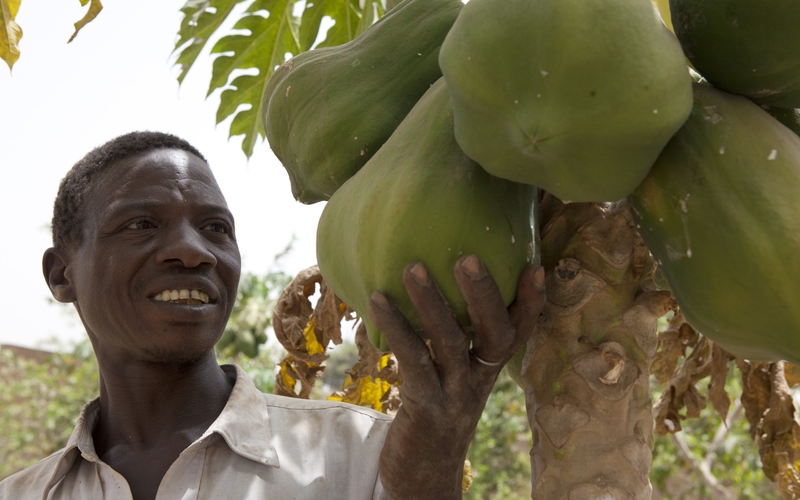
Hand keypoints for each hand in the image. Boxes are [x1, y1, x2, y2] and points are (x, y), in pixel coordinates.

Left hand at [369, 255, 545, 499]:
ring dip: (432, 303)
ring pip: (451, 343)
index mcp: (488, 371)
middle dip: (485, 294)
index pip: (520, 334)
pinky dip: (397, 328)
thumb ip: (448, 342)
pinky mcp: (425, 407)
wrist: (422, 479)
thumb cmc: (432, 415)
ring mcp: (454, 395)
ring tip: (413, 267)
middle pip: (495, 334)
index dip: (531, 303)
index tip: (535, 267)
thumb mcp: (449, 378)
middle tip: (468, 257)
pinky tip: (377, 300)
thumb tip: (428, 283)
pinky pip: (414, 361)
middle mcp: (479, 382)